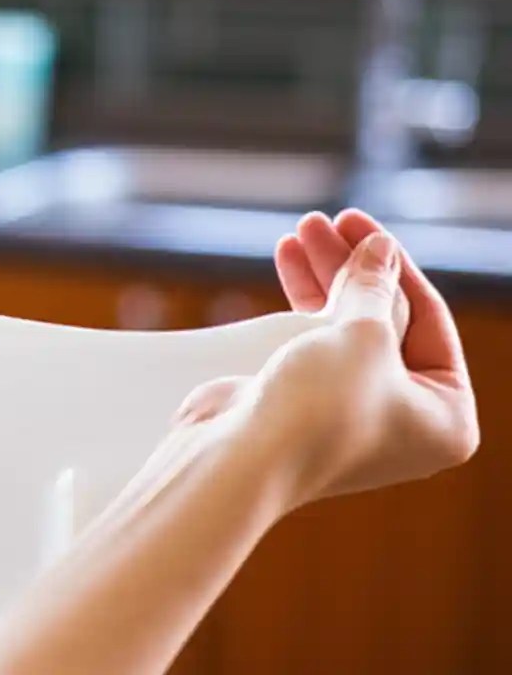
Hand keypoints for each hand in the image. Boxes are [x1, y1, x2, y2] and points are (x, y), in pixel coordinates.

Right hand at [177, 212, 477, 508]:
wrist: (238, 460)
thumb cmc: (316, 412)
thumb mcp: (364, 335)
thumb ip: (374, 285)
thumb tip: (379, 249)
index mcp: (446, 417)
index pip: (431, 321)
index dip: (395, 266)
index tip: (361, 226)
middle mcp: (404, 421)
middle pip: (386, 322)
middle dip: (353, 268)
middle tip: (326, 224)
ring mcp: (350, 416)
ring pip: (345, 330)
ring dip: (324, 279)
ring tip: (301, 235)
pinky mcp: (304, 408)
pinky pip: (312, 345)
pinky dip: (301, 306)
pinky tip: (289, 265)